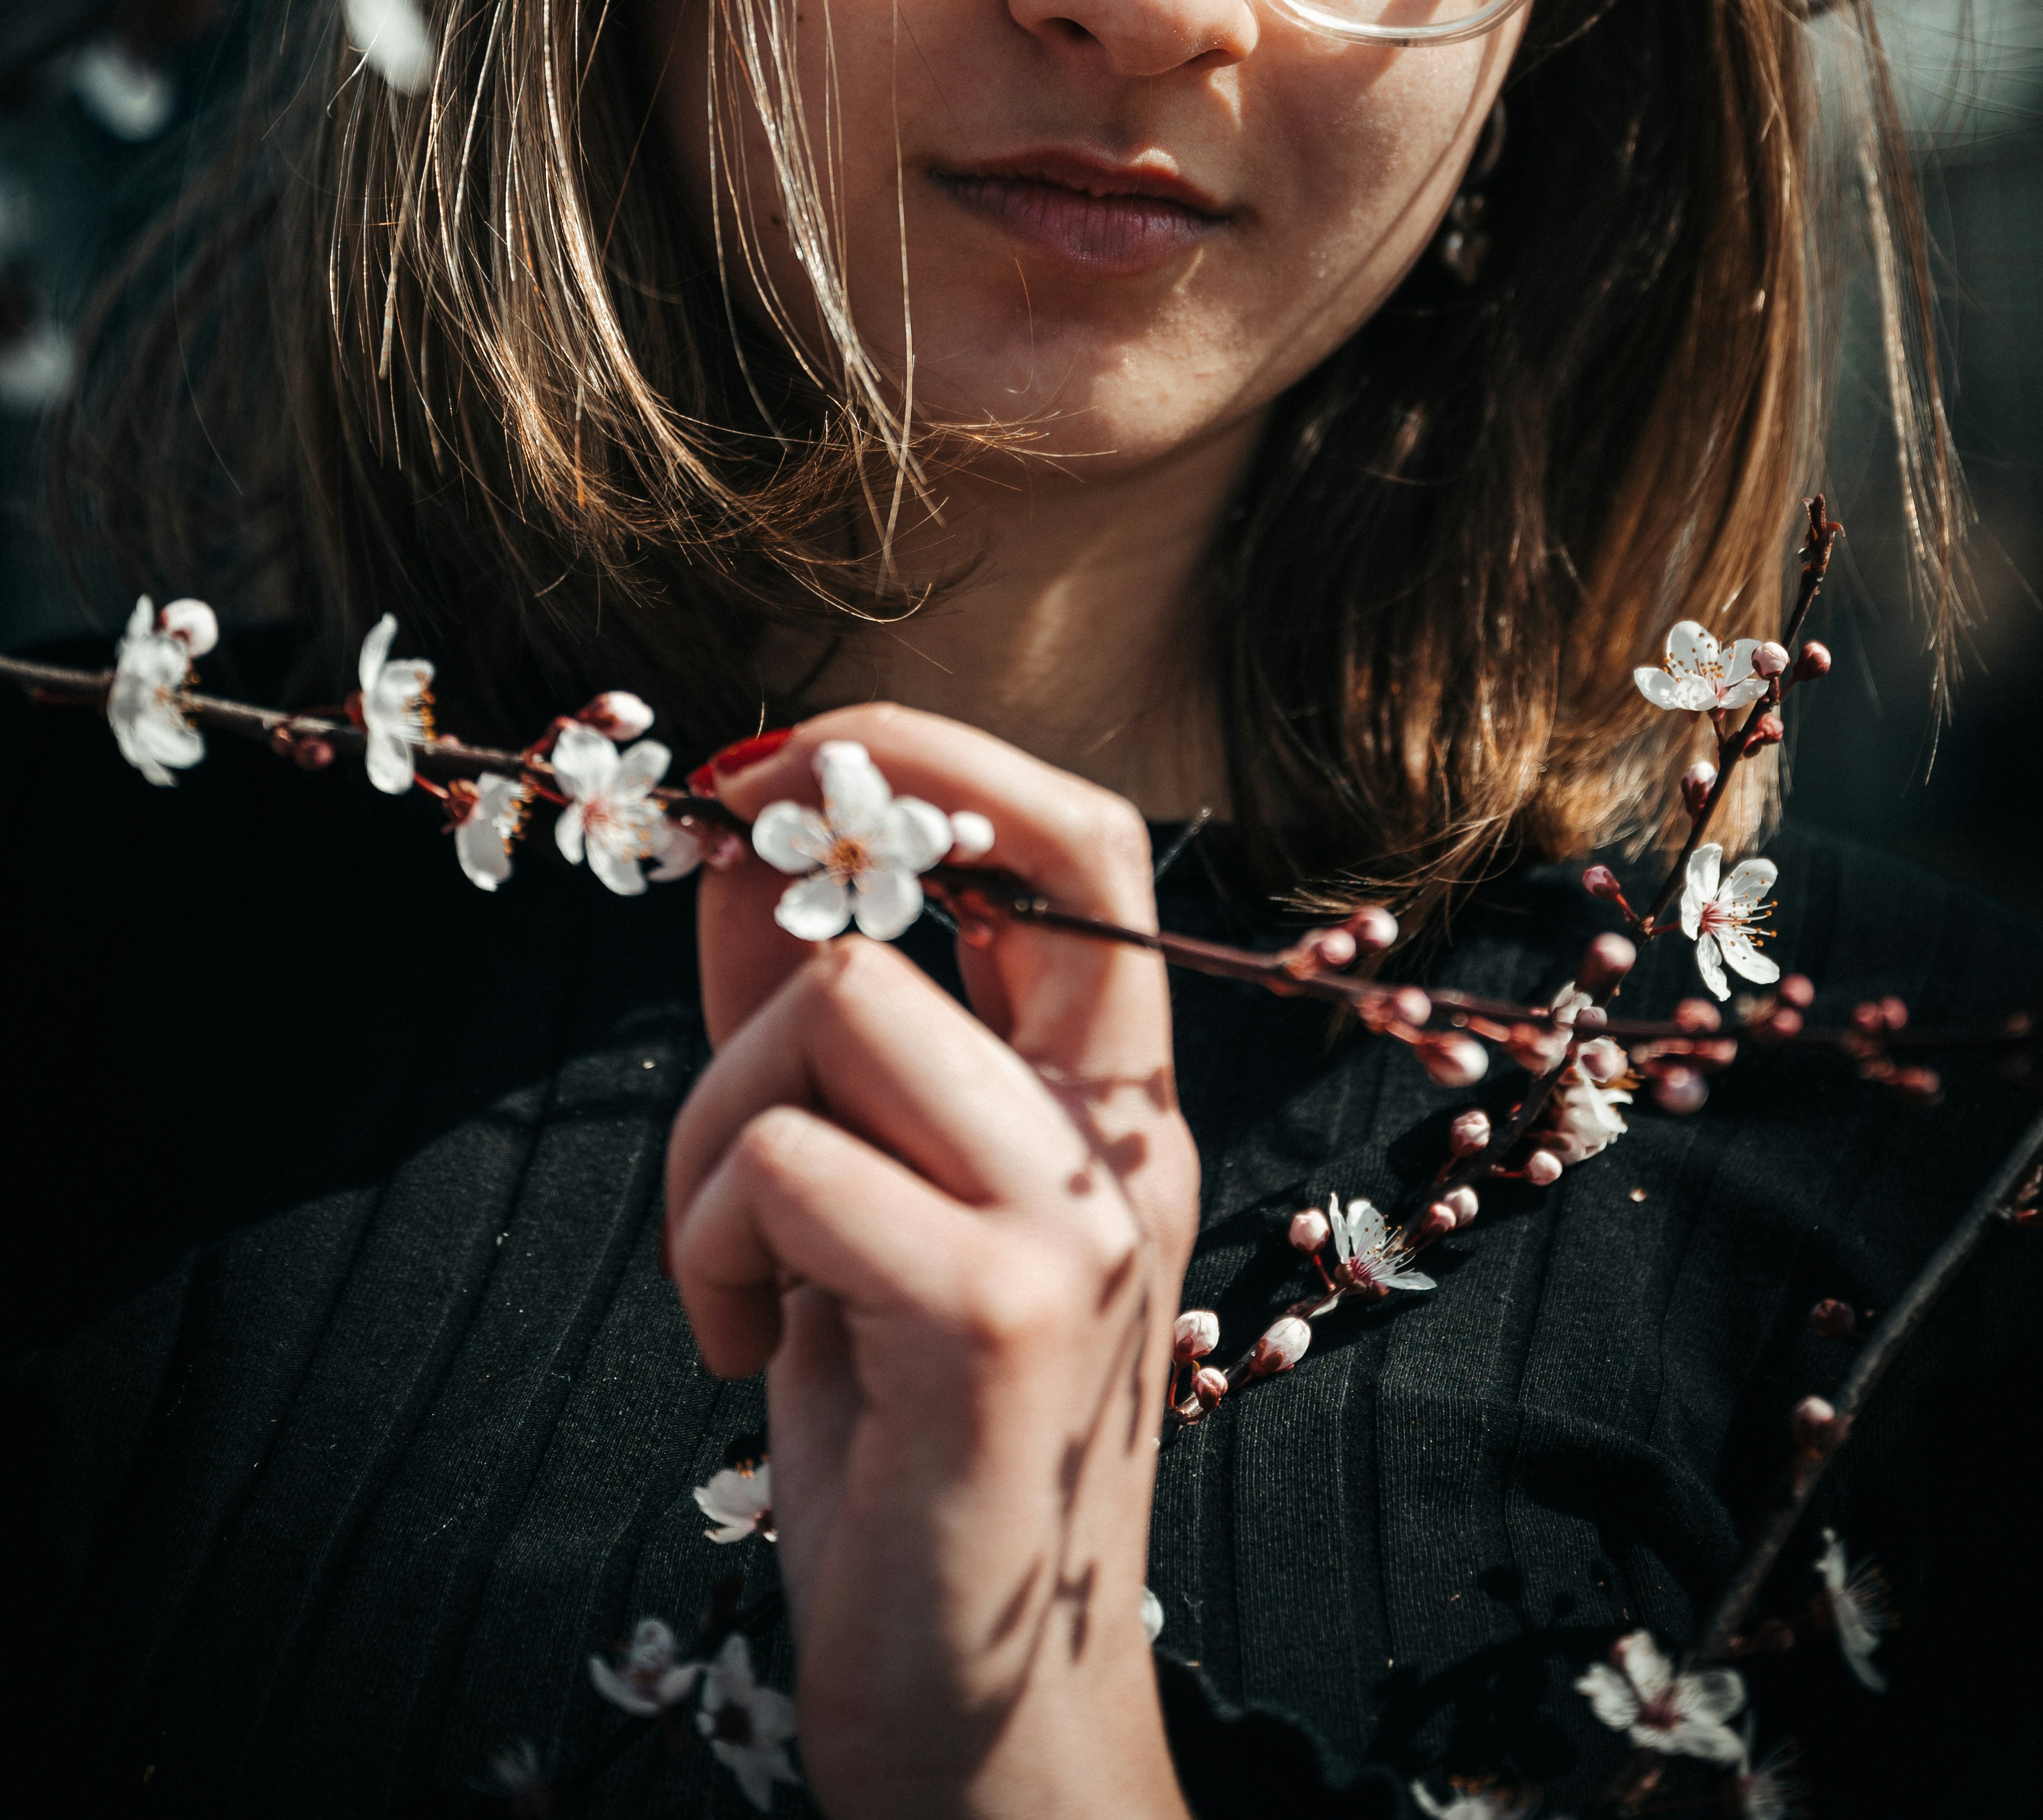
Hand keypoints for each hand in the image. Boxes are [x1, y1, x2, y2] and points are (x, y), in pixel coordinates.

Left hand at [667, 706, 1198, 1819]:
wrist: (982, 1727)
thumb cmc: (902, 1461)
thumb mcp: (847, 1211)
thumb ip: (806, 1029)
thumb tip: (734, 848)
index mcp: (1110, 1106)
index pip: (1083, 838)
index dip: (929, 755)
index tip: (780, 763)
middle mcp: (1126, 1143)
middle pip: (910, 909)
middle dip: (755, 969)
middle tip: (718, 1099)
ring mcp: (1078, 1223)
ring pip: (831, 1009)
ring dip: (712, 1136)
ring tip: (730, 1280)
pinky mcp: (1002, 1311)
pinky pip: (785, 1163)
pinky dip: (705, 1244)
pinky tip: (737, 1352)